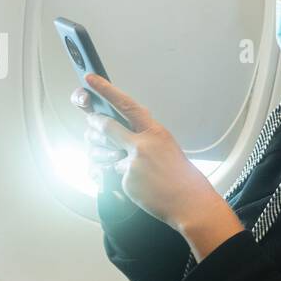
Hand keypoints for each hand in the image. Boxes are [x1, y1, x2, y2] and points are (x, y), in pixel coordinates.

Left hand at [75, 75, 243, 256]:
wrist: (190, 202)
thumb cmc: (180, 176)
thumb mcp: (166, 147)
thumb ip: (143, 138)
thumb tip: (117, 136)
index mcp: (155, 132)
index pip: (126, 105)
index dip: (106, 90)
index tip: (90, 78)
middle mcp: (143, 143)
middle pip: (106, 126)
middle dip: (93, 123)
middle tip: (90, 122)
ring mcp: (133, 161)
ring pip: (105, 152)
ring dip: (105, 155)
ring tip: (126, 163)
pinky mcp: (127, 179)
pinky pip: (113, 175)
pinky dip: (123, 178)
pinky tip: (140, 185)